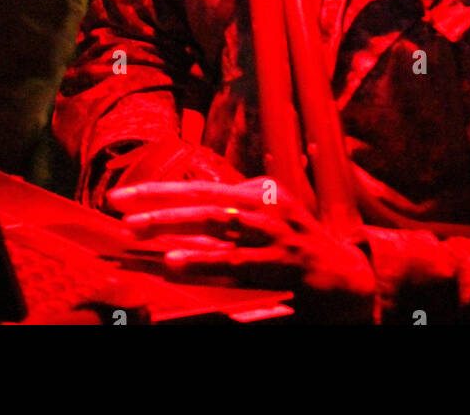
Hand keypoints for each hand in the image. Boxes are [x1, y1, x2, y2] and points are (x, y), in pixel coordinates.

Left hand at [106, 178, 375, 321]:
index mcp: (261, 193)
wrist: (352, 282)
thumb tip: (187, 198)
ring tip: (135, 229)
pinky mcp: (285, 263)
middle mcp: (268, 205)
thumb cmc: (301, 254)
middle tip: (117, 206)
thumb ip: (231, 213)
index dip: (160, 191)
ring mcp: (277, 233)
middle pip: (204, 199)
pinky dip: (204, 260)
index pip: (201, 187)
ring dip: (173, 224)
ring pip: (216, 224)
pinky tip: (176, 260)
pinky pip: (237, 262)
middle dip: (158, 201)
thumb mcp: (266, 223)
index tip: (122, 197)